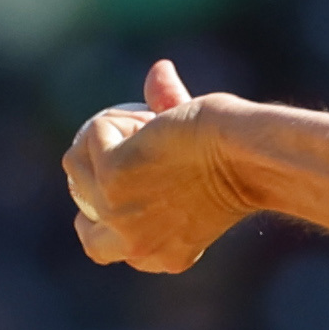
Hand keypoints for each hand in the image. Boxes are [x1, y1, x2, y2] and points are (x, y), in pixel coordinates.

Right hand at [63, 60, 251, 272]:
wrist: (249, 155)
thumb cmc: (239, 159)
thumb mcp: (196, 165)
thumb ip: (168, 122)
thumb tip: (160, 70)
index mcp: (162, 258)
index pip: (113, 249)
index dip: (113, 217)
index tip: (131, 185)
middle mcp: (135, 247)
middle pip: (86, 234)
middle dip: (92, 196)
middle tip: (115, 159)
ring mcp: (118, 215)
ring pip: (79, 168)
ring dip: (108, 139)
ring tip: (149, 131)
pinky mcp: (109, 180)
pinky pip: (92, 136)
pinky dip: (115, 120)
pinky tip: (149, 124)